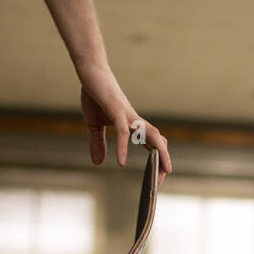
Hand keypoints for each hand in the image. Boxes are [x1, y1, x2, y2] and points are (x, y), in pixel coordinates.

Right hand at [79, 67, 170, 183]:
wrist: (91, 72)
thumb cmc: (95, 95)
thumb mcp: (94, 125)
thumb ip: (98, 144)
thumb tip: (98, 163)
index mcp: (132, 125)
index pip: (152, 145)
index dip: (158, 161)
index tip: (158, 178)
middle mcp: (135, 121)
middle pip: (157, 142)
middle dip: (163, 161)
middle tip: (162, 181)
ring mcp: (127, 115)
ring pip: (150, 135)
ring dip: (158, 153)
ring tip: (160, 173)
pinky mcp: (115, 109)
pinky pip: (122, 131)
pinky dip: (123, 147)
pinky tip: (121, 163)